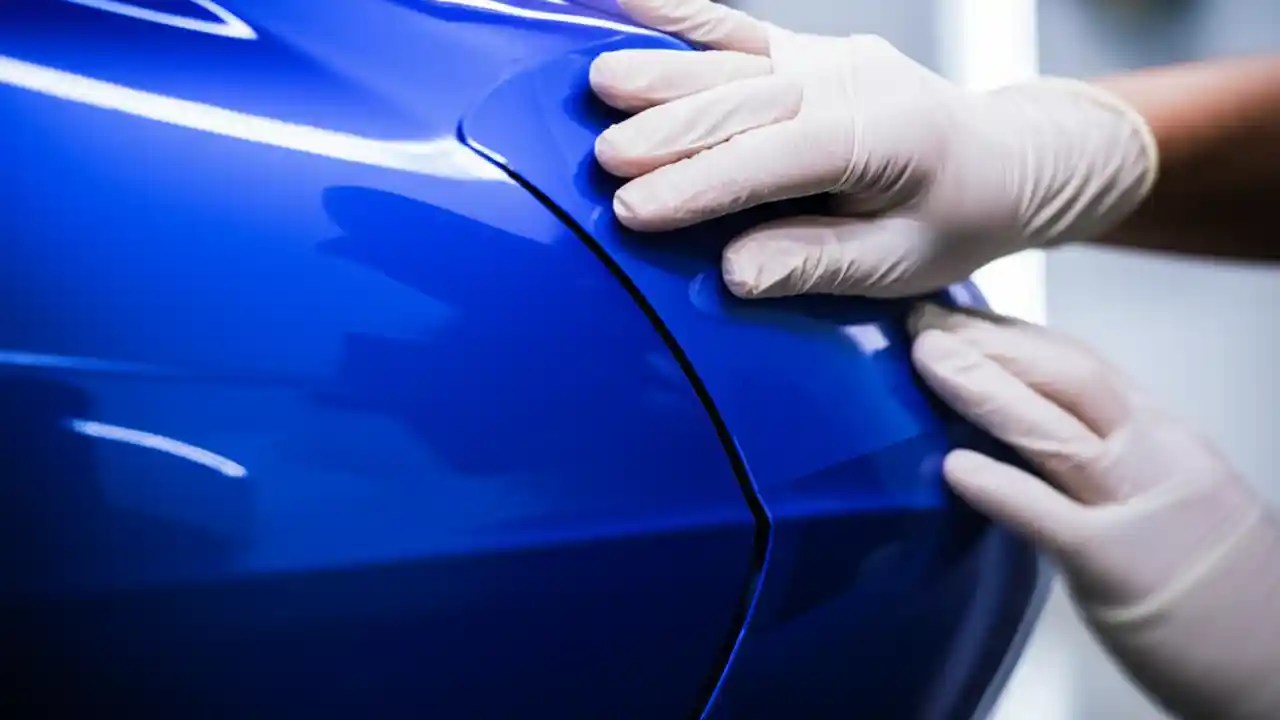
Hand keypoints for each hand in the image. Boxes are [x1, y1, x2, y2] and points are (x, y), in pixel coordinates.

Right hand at [591, 0, 1157, 297]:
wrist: (1001, 158)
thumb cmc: (953, 217)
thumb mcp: (900, 264)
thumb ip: (817, 263)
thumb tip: (734, 273)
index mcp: (883, 136)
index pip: (776, 158)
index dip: (702, 185)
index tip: (636, 210)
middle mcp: (851, 80)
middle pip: (745, 100)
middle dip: (670, 130)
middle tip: (604, 158)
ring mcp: (827, 55)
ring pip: (732, 58)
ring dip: (663, 69)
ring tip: (600, 81)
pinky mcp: (805, 49)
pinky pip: (735, 28)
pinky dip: (681, 13)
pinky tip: (630, 1)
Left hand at [909, 304, 1279, 719]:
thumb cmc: (1220, 585)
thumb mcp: (1170, 497)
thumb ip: (1109, 463)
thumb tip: (1031, 435)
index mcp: (1164, 436)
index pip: (1081, 366)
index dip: (1014, 335)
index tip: (957, 317)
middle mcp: (1155, 456)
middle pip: (1067, 378)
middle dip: (991, 343)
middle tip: (921, 321)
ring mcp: (1139, 507)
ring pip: (1055, 431)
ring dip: (983, 388)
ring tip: (926, 358)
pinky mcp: (1119, 566)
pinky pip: (1050, 519)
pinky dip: (1000, 488)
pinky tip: (953, 467)